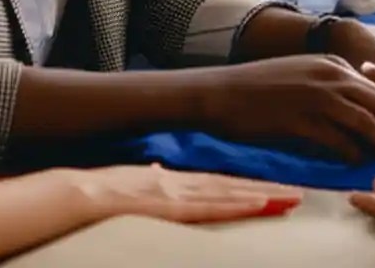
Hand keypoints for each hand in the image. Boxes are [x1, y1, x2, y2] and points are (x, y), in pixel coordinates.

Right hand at [79, 164, 302, 223]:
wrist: (73, 191)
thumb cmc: (95, 191)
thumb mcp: (129, 178)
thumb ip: (148, 175)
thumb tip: (157, 167)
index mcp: (171, 180)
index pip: (218, 183)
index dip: (248, 185)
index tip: (275, 188)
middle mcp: (180, 183)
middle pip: (232, 187)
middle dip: (267, 190)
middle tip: (301, 193)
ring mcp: (177, 194)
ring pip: (230, 195)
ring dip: (264, 197)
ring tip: (294, 199)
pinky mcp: (171, 207)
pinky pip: (212, 207)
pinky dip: (239, 205)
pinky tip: (263, 203)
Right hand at [203, 55, 374, 162]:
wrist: (220, 93)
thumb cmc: (257, 88)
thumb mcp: (301, 72)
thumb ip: (329, 83)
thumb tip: (356, 107)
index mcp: (332, 64)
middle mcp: (330, 77)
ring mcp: (317, 99)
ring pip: (368, 126)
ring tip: (372, 159)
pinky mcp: (302, 123)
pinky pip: (341, 144)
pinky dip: (351, 156)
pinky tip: (349, 162)